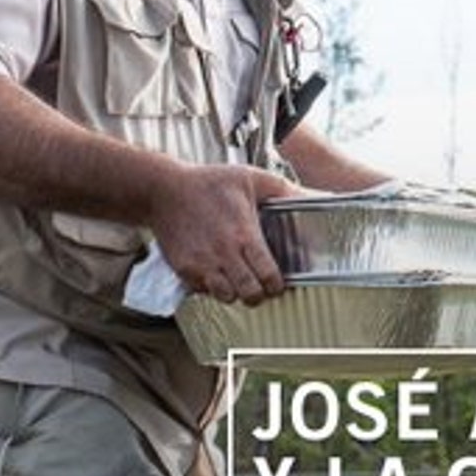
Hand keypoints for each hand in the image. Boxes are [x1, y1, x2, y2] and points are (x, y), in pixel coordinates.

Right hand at [147, 163, 298, 305]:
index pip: (269, 276)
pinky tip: (216, 273)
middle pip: (250, 295)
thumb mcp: (249, 177)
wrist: (164, 191)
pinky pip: (204, 291)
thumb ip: (281, 189)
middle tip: (259, 285)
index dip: (277, 285)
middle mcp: (224, 254)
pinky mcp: (184, 270)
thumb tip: (310, 196)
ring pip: (227, 298)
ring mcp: (202, 264)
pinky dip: (212, 288)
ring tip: (237, 281)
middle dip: (259, 294)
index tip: (277, 281)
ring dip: (235, 293)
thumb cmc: (208, 183)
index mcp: (244, 234)